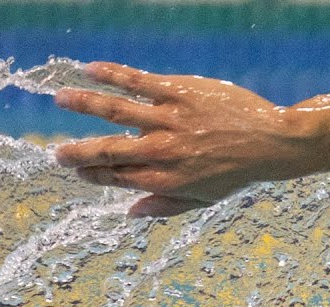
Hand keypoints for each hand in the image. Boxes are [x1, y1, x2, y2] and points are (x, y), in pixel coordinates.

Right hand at [54, 62, 308, 216]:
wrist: (273, 142)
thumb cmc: (238, 172)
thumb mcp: (204, 199)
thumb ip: (165, 206)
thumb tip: (129, 213)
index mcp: (166, 178)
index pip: (118, 177)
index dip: (93, 174)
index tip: (76, 169)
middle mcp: (163, 151)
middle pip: (109, 149)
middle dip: (78, 152)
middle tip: (56, 152)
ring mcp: (169, 120)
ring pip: (115, 110)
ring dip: (83, 104)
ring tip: (61, 99)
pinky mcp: (179, 92)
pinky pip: (137, 81)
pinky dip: (111, 74)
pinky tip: (90, 70)